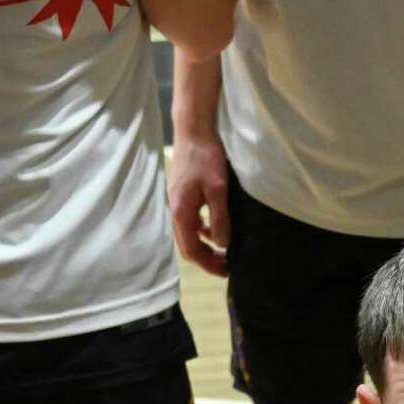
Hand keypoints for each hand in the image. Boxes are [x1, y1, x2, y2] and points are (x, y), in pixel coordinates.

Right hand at [169, 134, 230, 276]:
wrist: (193, 132)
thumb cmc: (206, 158)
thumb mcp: (218, 189)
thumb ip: (219, 218)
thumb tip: (223, 245)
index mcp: (182, 213)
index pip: (191, 250)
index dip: (208, 264)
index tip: (226, 272)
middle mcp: (176, 211)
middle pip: (188, 246)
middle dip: (207, 259)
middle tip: (227, 266)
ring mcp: (179, 204)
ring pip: (190, 234)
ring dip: (206, 245)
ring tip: (226, 251)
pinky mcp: (184, 196)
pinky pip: (192, 222)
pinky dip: (204, 230)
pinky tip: (217, 228)